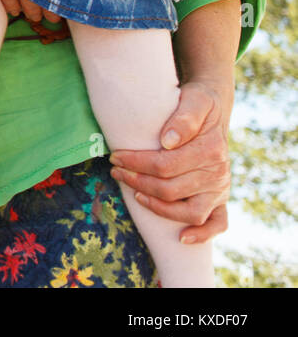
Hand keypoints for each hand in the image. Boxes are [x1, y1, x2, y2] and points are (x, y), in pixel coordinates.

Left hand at [107, 80, 231, 242]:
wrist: (213, 107)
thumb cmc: (198, 102)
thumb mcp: (195, 99)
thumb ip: (184, 118)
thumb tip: (168, 141)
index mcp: (211, 150)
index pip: (166, 164)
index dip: (136, 163)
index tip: (114, 157)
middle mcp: (218, 173)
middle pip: (172, 189)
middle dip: (138, 182)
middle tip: (116, 171)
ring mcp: (220, 188)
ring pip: (189, 211)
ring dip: (158, 207)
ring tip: (135, 195)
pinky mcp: (221, 198)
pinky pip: (218, 223)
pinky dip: (202, 234)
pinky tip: (181, 237)